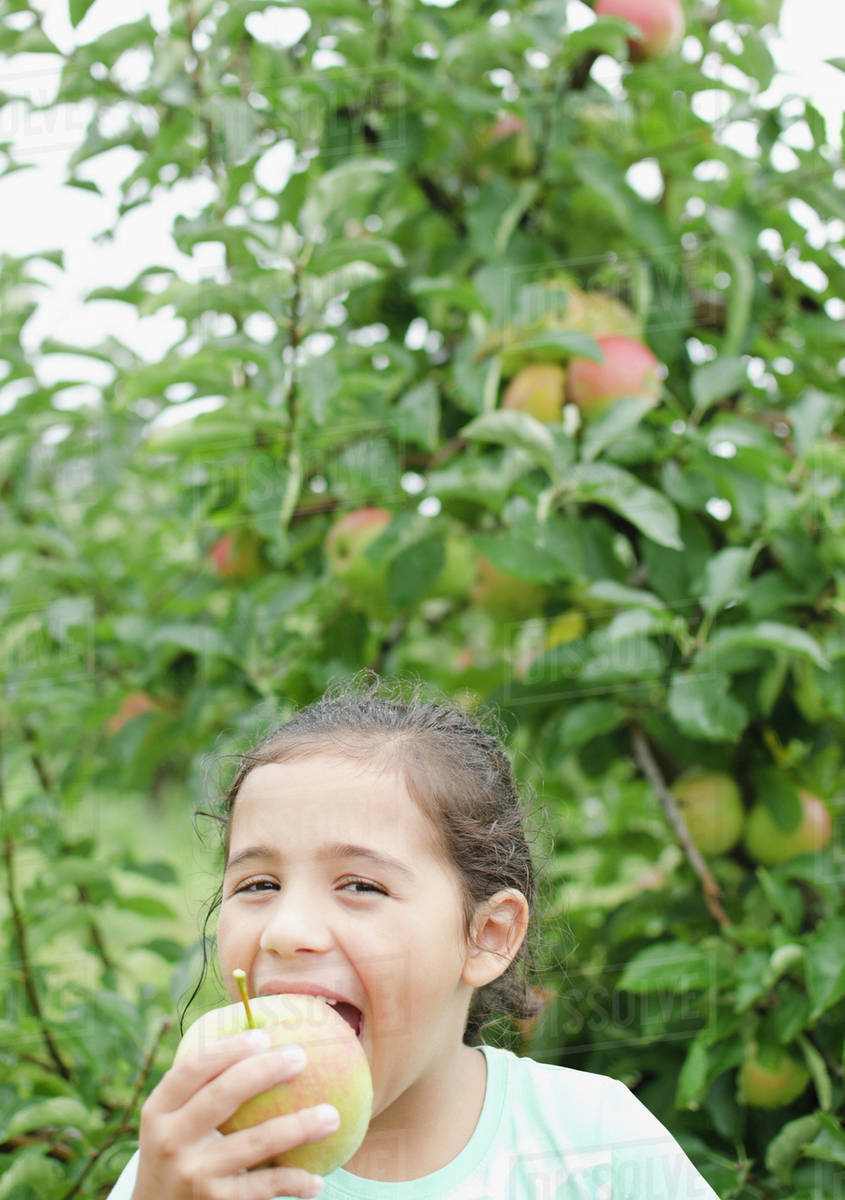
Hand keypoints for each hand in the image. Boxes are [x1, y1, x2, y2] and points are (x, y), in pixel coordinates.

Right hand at [130, 1029, 337, 1199]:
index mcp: (158, 1110)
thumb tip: (263, 1038)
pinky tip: (317, 1180)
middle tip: (302, 1057)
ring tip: (332, 1116)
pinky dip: (293, 1182)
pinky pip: (262, 1188)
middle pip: (223, 1095)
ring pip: (255, 1142)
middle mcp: (170, 1140)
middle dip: (266, 1071)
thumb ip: (204, 1086)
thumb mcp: (173, 1120)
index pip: (192, 1069)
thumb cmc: (179, 1151)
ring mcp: (192, 1174)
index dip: (228, 1049)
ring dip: (299, 1127)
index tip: (264, 1036)